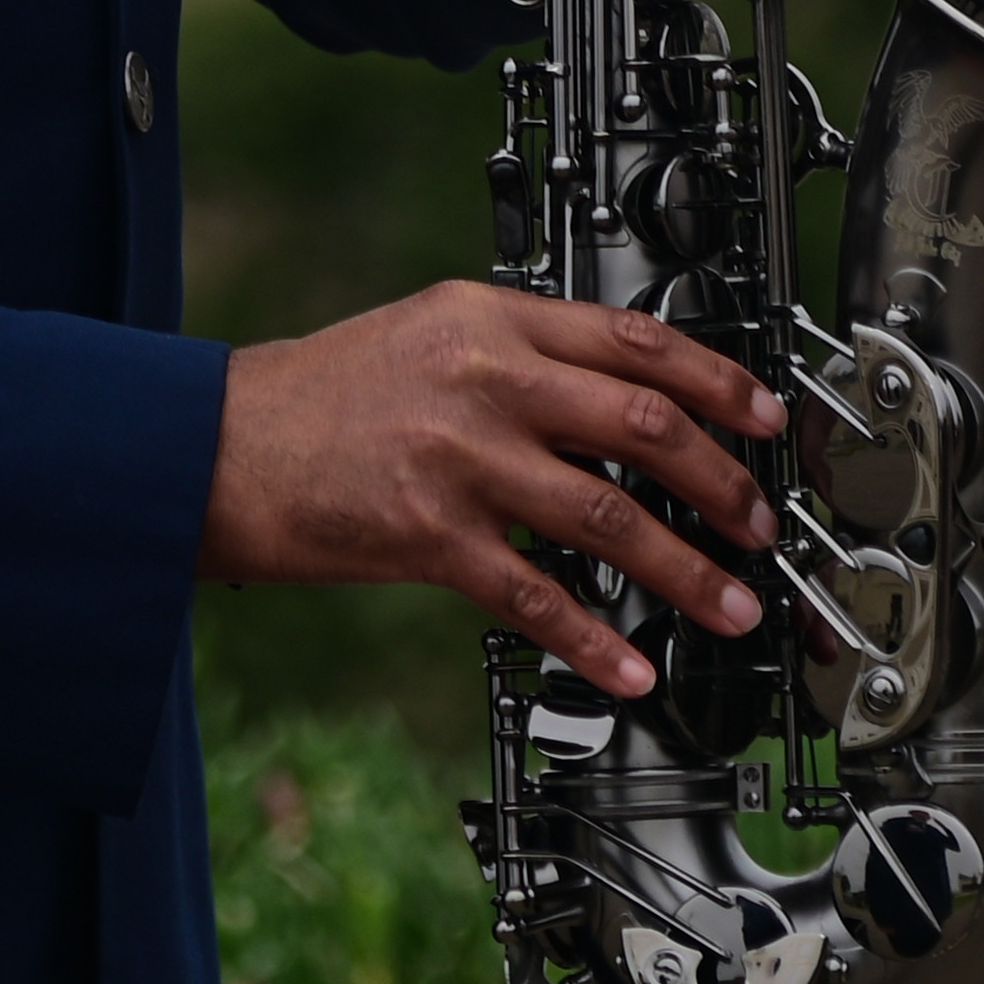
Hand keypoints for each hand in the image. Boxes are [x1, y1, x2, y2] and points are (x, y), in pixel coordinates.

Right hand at [201, 284, 780, 696]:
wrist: (218, 444)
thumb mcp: (427, 335)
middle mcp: (481, 377)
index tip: (765, 417)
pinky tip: (629, 667)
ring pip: (608, 512)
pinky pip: (535, 594)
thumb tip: (627, 398)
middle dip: (722, 481)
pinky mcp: (429, 532)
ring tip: (729, 602)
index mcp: (486, 316)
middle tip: (759, 520)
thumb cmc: (321, 395)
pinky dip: (593, 638)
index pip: (632, 339)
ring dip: (686, 567)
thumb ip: (520, 352)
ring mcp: (458, 455)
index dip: (719, 380)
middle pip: (642, 424)